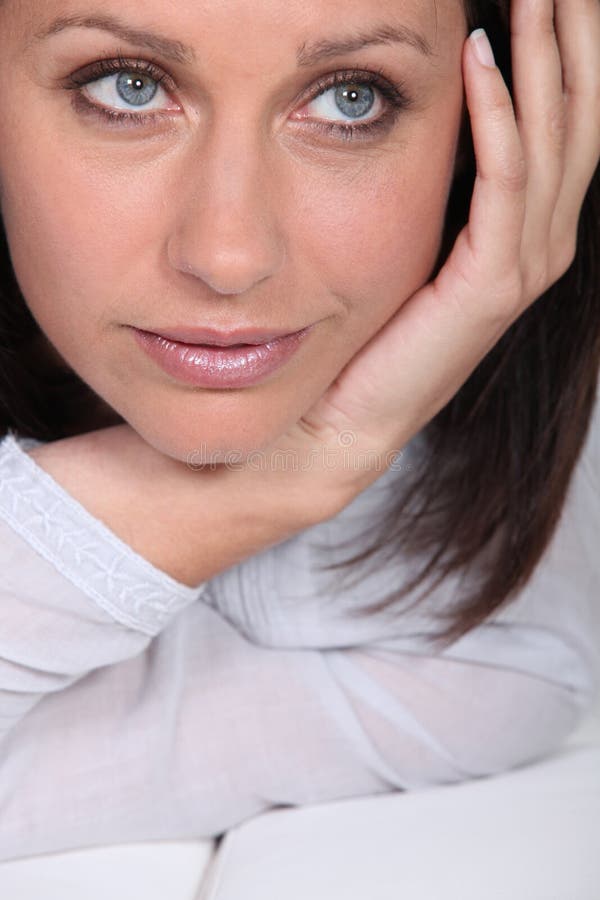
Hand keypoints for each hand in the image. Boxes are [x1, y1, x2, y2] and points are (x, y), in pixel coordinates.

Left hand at [264, 0, 599, 507]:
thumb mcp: (410, 242)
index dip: (565, 48)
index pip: (564, 121)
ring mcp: (521, 268)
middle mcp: (539, 245)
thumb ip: (442, 187)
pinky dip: (502, 118)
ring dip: (550, 55)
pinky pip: (506, 183)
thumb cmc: (367, 332)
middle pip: (580, 117)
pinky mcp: (488, 287)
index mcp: (524, 233)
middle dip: (575, 34)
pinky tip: (484, 58)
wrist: (339, 418)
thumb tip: (426, 101)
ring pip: (557, 139)